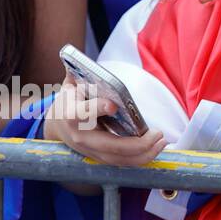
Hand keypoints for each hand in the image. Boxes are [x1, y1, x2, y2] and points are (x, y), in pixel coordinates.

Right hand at [42, 75, 165, 165]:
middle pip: (108, 145)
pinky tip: (157, 148)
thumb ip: (76, 71)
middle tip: (157, 134)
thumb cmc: (71, 100)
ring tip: (162, 142)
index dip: (96, 109)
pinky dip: (141, 158)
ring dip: (143, 154)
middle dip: (135, 144)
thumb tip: (76, 57)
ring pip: (117, 159)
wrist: (57, 126)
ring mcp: (90, 151)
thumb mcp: (71, 84)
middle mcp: (80, 137)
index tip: (113, 105)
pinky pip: (121, 162)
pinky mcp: (99, 157)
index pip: (82, 113)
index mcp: (71, 114)